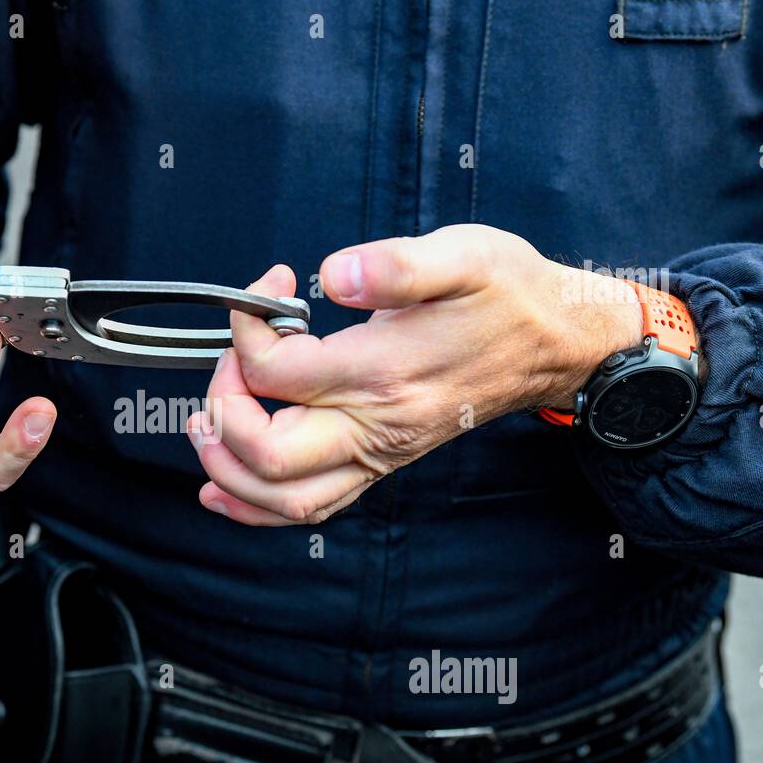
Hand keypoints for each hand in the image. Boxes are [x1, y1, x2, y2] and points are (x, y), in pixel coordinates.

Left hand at [187, 224, 643, 525]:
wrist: (556, 346)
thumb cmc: (510, 298)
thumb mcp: (466, 255)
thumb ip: (396, 265)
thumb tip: (333, 275)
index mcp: (386, 372)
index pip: (278, 373)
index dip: (247, 332)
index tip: (265, 291)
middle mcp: (377, 426)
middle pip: (269, 454)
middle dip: (223, 410)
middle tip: (230, 361)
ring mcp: (378, 454)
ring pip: (284, 499)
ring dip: (228, 471)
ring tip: (206, 425)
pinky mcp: (380, 463)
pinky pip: (310, 507)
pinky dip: (256, 506)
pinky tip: (222, 489)